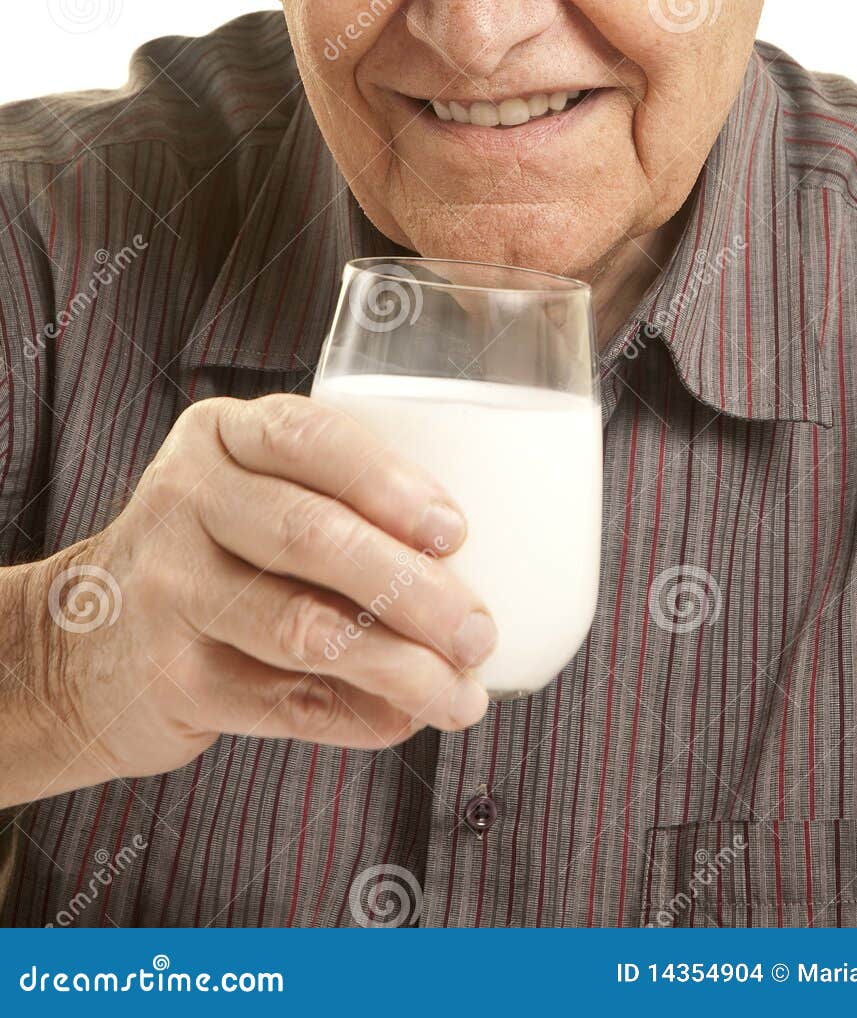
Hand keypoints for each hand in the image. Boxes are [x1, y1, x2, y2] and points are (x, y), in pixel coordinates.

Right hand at [21, 394, 495, 795]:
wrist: (78, 646)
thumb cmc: (210, 555)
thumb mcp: (247, 493)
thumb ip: (334, 505)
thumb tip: (468, 571)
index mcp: (219, 436)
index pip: (310, 437)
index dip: (390, 484)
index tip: (456, 532)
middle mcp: (185, 501)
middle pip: (315, 536)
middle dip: (413, 588)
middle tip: (478, 631)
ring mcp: (169, 591)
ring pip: (305, 628)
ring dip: (401, 668)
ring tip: (461, 694)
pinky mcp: (172, 677)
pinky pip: (285, 702)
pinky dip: (359, 716)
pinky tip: (405, 720)